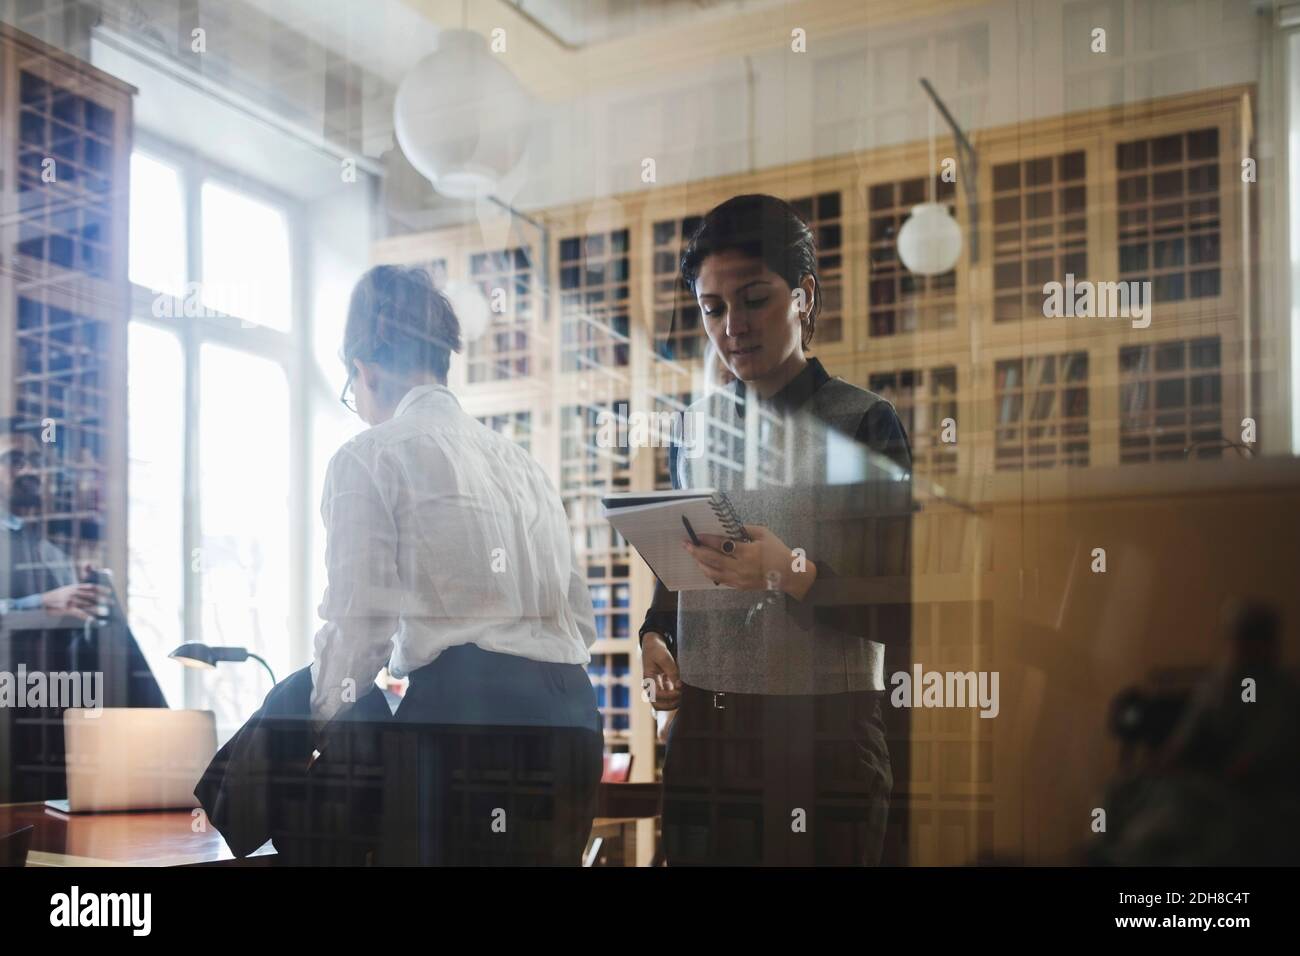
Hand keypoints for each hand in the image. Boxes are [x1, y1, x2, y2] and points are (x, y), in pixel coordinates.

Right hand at [41, 582, 110, 621]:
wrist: (41, 602)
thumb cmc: (56, 597)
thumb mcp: (67, 590)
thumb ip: (78, 590)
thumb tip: (90, 592)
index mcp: (75, 587)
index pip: (91, 587)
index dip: (101, 589)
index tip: (110, 591)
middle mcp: (74, 592)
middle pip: (92, 596)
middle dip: (103, 599)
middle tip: (112, 603)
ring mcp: (71, 600)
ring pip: (87, 605)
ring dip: (98, 608)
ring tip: (107, 612)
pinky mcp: (67, 609)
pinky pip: (80, 613)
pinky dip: (87, 617)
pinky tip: (94, 620)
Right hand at [640, 633, 680, 710]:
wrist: (652, 645)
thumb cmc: (657, 651)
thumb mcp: (665, 658)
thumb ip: (672, 672)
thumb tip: (679, 686)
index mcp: (648, 679)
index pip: (656, 695)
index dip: (669, 696)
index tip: (679, 691)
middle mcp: (649, 686)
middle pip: (657, 705)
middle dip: (670, 705)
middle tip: (681, 698)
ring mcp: (654, 687)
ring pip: (661, 703)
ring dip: (672, 703)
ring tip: (683, 696)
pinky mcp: (660, 686)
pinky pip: (666, 697)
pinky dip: (674, 698)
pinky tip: (682, 692)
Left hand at [684, 524, 817, 598]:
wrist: (789, 574)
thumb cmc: (777, 550)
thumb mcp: (764, 533)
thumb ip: (745, 529)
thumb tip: (727, 527)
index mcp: (748, 551)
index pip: (722, 544)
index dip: (707, 539)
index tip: (696, 535)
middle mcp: (741, 566)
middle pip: (713, 559)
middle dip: (697, 551)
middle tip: (686, 545)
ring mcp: (739, 579)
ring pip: (713, 572)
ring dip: (700, 563)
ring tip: (693, 555)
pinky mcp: (739, 586)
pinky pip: (720, 580)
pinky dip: (710, 573)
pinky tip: (704, 566)